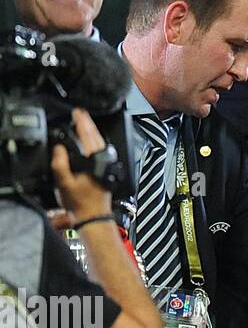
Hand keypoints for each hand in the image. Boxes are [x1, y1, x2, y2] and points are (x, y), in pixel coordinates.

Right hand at [51, 108, 112, 222]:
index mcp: (94, 159)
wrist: (94, 215)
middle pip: (96, 135)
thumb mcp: (64, 183)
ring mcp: (108, 163)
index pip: (88, 135)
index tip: (78, 112)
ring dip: (91, 131)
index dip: (82, 122)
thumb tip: (59, 148)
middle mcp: (104, 159)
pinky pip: (101, 149)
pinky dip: (94, 140)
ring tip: (84, 122)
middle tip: (81, 113)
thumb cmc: (81, 202)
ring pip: (100, 142)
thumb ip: (60, 163)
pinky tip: (89, 140)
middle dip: (88, 123)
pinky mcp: (108, 168)